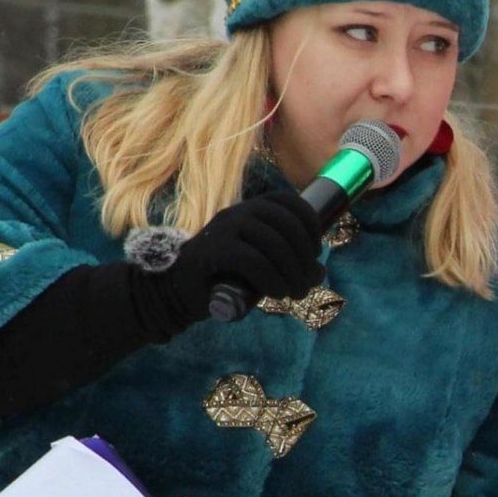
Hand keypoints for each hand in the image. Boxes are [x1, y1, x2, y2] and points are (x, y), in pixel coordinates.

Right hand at [153, 192, 324, 329]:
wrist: (177, 292)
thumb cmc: (223, 278)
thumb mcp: (262, 269)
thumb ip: (289, 266)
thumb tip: (320, 273)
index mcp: (251, 208)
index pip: (292, 203)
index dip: (311, 226)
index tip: (314, 254)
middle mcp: (239, 211)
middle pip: (288, 226)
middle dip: (305, 258)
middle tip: (306, 284)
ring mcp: (225, 227)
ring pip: (274, 244)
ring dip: (293, 273)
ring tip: (295, 294)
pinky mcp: (213, 249)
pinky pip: (253, 260)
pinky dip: (272, 279)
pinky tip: (276, 294)